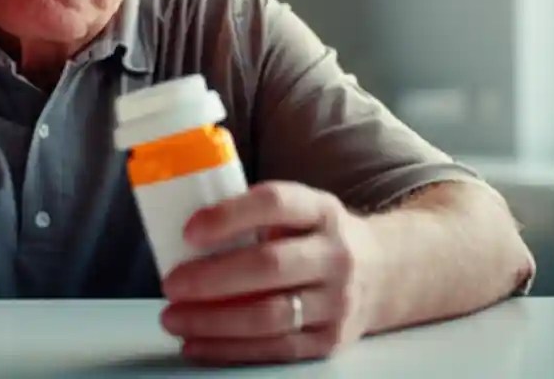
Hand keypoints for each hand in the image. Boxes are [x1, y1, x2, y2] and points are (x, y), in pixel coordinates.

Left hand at [159, 181, 380, 364]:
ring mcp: (338, 301)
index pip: (275, 203)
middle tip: (169, 284)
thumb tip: (177, 232)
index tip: (188, 231)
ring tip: (173, 318)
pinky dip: (229, 350)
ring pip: (270, 315)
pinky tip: (195, 345)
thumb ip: (253, 218)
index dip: (229, 216)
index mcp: (320, 210)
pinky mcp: (331, 341)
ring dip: (214, 321)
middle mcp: (335, 254)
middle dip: (212, 278)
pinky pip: (275, 349)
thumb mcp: (299, 212)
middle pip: (270, 265)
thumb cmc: (313, 237)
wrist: (383, 273)